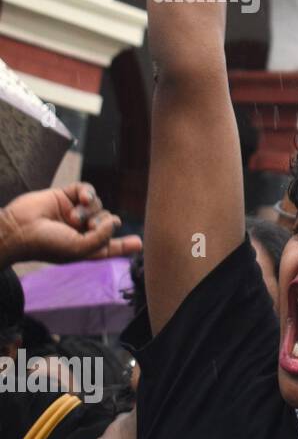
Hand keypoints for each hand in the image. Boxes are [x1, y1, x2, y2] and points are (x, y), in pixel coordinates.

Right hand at [0, 183, 141, 266]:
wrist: (16, 229)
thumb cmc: (46, 244)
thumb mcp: (79, 248)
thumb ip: (102, 238)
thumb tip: (116, 222)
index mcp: (84, 247)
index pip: (109, 246)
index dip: (124, 245)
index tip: (139, 243)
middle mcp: (80, 230)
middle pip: (108, 221)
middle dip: (103, 223)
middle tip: (88, 227)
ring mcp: (73, 212)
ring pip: (98, 205)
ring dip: (90, 210)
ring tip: (72, 218)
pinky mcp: (65, 196)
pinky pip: (87, 190)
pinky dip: (88, 192)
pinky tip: (81, 198)